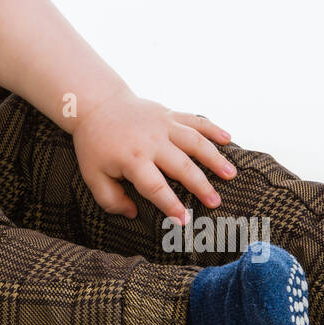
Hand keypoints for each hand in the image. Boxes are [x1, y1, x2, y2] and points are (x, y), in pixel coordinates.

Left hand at [72, 88, 236, 224]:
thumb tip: (132, 214)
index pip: (155, 187)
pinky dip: (212, 129)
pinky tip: (228, 139)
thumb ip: (110, 199)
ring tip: (230, 174)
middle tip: (215, 202)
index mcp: (132, 159)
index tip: (184, 221)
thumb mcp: (93, 175)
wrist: (97, 104)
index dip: (170, 206)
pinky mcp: (168, 114)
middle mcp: (151, 141)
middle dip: (200, 185)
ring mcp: (162, 125)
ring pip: (194, 141)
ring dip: (214, 158)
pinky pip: (194, 120)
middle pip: (181, 166)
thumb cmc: (95, 145)